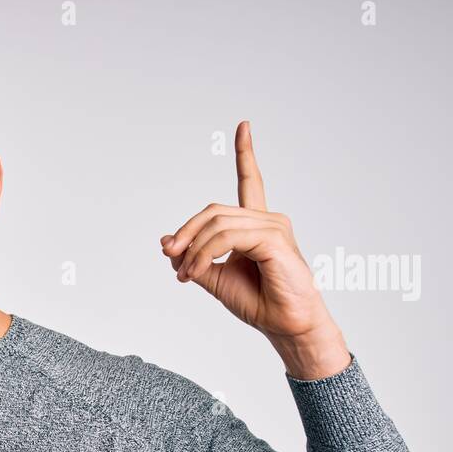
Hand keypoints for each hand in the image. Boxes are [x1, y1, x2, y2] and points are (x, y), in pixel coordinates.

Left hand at [159, 120, 350, 379]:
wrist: (285, 325)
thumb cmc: (259, 303)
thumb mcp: (216, 279)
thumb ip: (194, 259)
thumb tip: (167, 243)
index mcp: (257, 225)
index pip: (251, 181)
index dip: (245, 154)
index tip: (243, 125)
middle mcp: (268, 220)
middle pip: (214, 211)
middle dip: (186, 233)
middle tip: (171, 258)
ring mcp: (274, 226)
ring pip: (217, 225)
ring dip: (192, 250)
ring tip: (185, 274)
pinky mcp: (274, 239)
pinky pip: (227, 238)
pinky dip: (205, 254)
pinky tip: (197, 271)